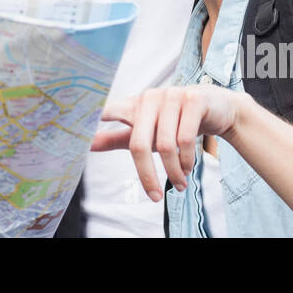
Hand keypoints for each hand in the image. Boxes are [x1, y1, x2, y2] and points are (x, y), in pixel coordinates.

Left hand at [91, 86, 245, 201]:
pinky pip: (186, 139)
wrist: (216, 107)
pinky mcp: (193, 100)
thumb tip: (86, 144)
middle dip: (147, 174)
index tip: (76, 131)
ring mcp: (171, 96)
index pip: (108, 109)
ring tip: (180, 182)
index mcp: (132, 105)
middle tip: (154, 197)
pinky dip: (187, 160)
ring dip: (173, 171)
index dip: (92, 118)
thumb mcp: (144, 131)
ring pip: (166, 145)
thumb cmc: (173, 121)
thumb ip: (115, 138)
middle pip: (138, 143)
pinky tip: (188, 169)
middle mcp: (149, 97)